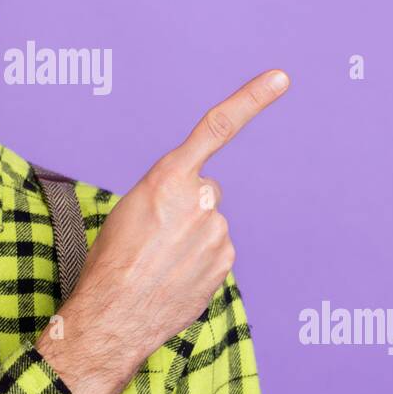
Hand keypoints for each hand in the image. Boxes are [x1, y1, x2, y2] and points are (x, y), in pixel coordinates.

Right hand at [34, 68, 290, 393]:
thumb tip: (195, 203)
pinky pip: (214, 254)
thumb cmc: (111, 260)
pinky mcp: (225, 263)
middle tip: (156, 234)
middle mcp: (200, 199)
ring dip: (191, 238)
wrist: (113, 315)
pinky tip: (172, 277)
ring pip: (210, 226)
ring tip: (159, 261)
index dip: (251, 99)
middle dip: (189, 206)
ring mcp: (217, 233)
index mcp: (169, 176)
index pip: (217, 127)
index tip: (280, 78)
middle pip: (206, 191)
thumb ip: (167, 193)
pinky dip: (198, 263)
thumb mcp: (130, 208)